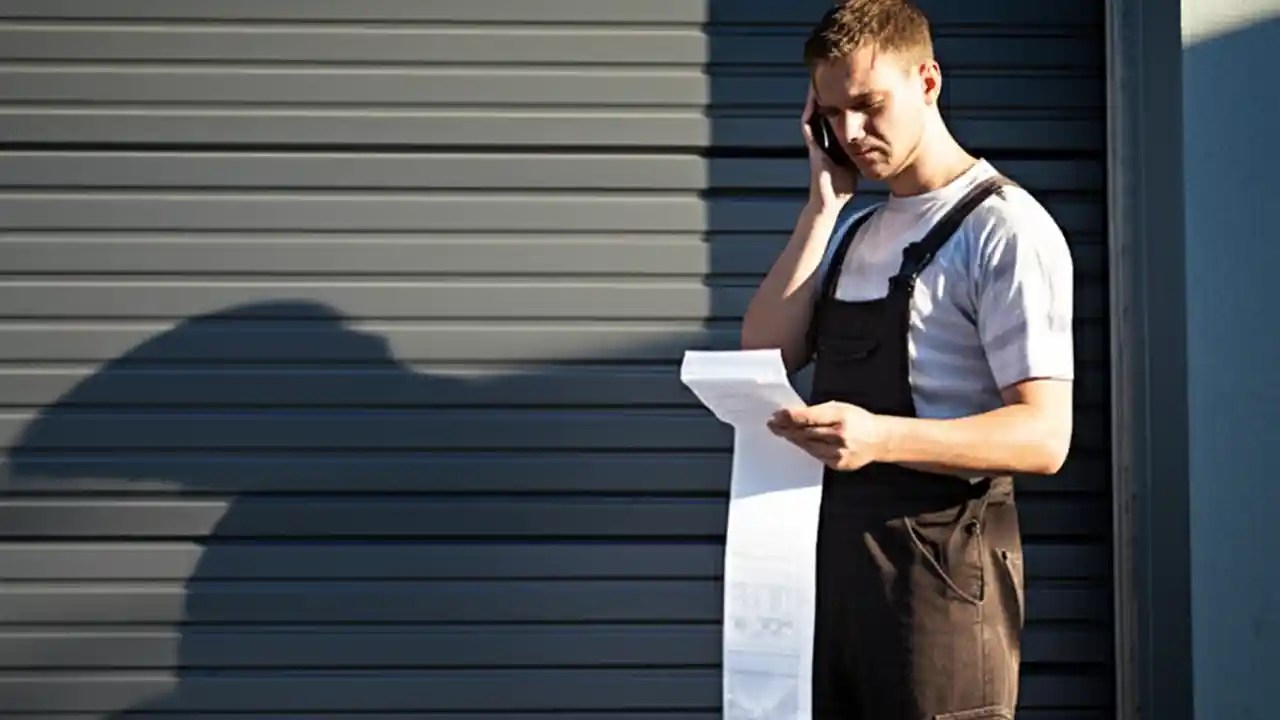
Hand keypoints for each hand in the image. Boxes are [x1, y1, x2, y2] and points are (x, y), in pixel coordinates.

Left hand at [767, 401, 885, 470]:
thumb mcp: (841, 407)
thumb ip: (818, 411)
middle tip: (772, 423)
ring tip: (781, 431)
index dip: (790, 417)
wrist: (879, 440)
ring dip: (793, 438)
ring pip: (808, 446)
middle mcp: (841, 435)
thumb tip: (793, 414)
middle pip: (805, 433)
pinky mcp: (838, 464)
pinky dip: (806, 448)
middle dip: (786, 428)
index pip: (809, 417)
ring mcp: (840, 452)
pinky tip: (799, 442)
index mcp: (841, 416)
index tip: (776, 415)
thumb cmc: (858, 421)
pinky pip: (816, 455)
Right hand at [801, 84, 856, 209]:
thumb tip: (886, 138)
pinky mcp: (812, 147)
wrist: (830, 201)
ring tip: (818, 81)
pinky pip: (808, 125)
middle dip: (826, 94)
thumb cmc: (844, 185)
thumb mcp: (858, 160)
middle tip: (831, 76)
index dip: (838, 100)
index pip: (835, 115)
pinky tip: (814, 99)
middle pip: (822, 110)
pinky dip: (810, 112)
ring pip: (812, 114)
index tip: (846, 86)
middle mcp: (822, 138)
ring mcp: (815, 142)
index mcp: (833, 140)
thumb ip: (866, 148)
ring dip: (814, 98)